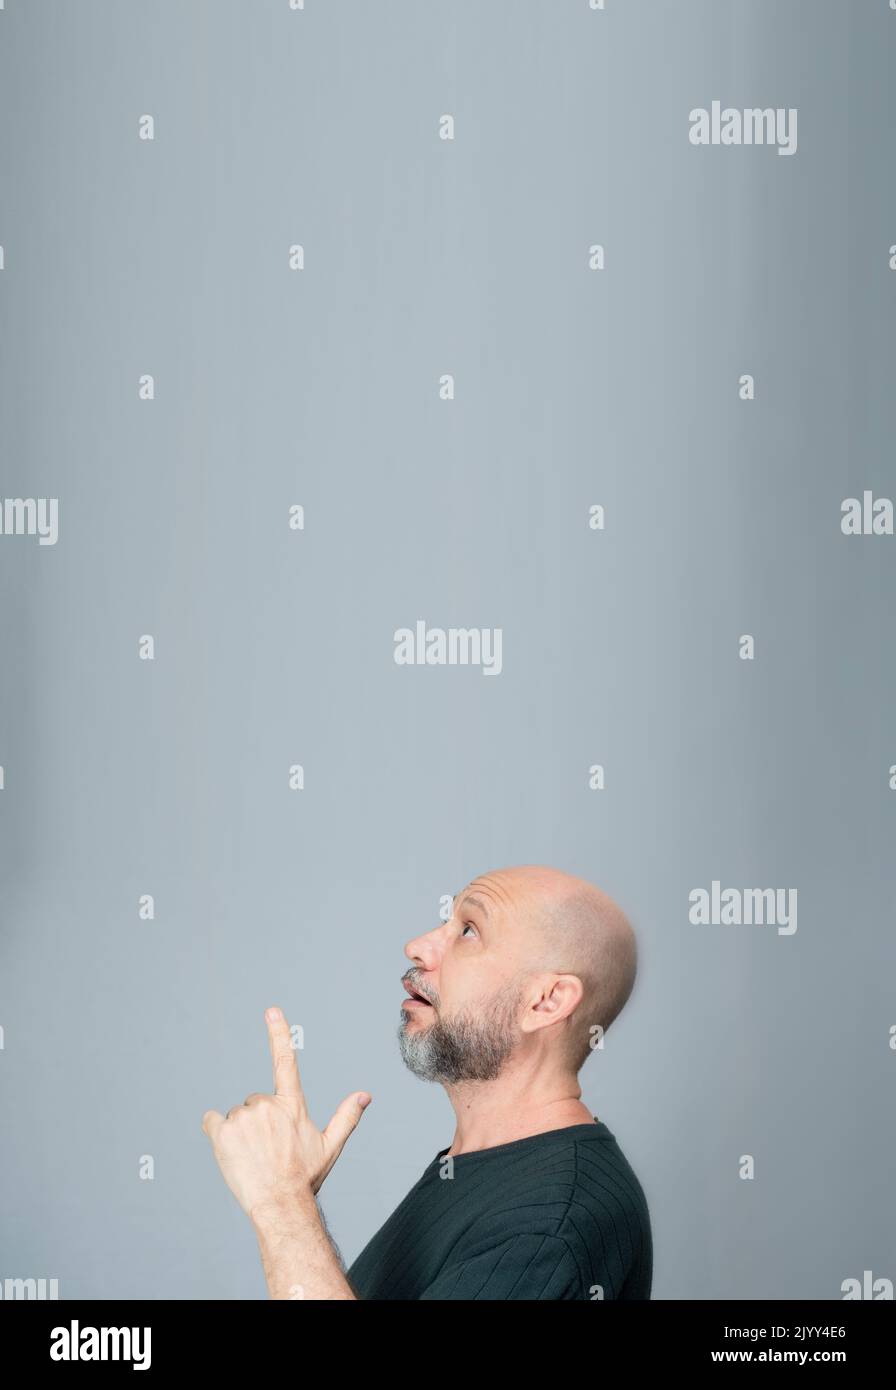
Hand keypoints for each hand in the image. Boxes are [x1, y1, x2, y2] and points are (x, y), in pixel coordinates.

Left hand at [201, 1006, 370, 1216]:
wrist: (280, 1205)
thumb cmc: (305, 1177)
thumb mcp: (329, 1146)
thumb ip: (346, 1116)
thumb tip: (365, 1095)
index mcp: (292, 1105)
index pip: (286, 1061)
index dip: (279, 1033)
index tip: (271, 1010)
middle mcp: (267, 1106)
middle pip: (255, 1102)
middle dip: (258, 1121)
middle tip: (267, 1149)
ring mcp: (243, 1118)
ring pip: (235, 1116)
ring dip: (240, 1132)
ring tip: (252, 1157)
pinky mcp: (222, 1133)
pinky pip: (212, 1122)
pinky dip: (216, 1133)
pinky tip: (231, 1153)